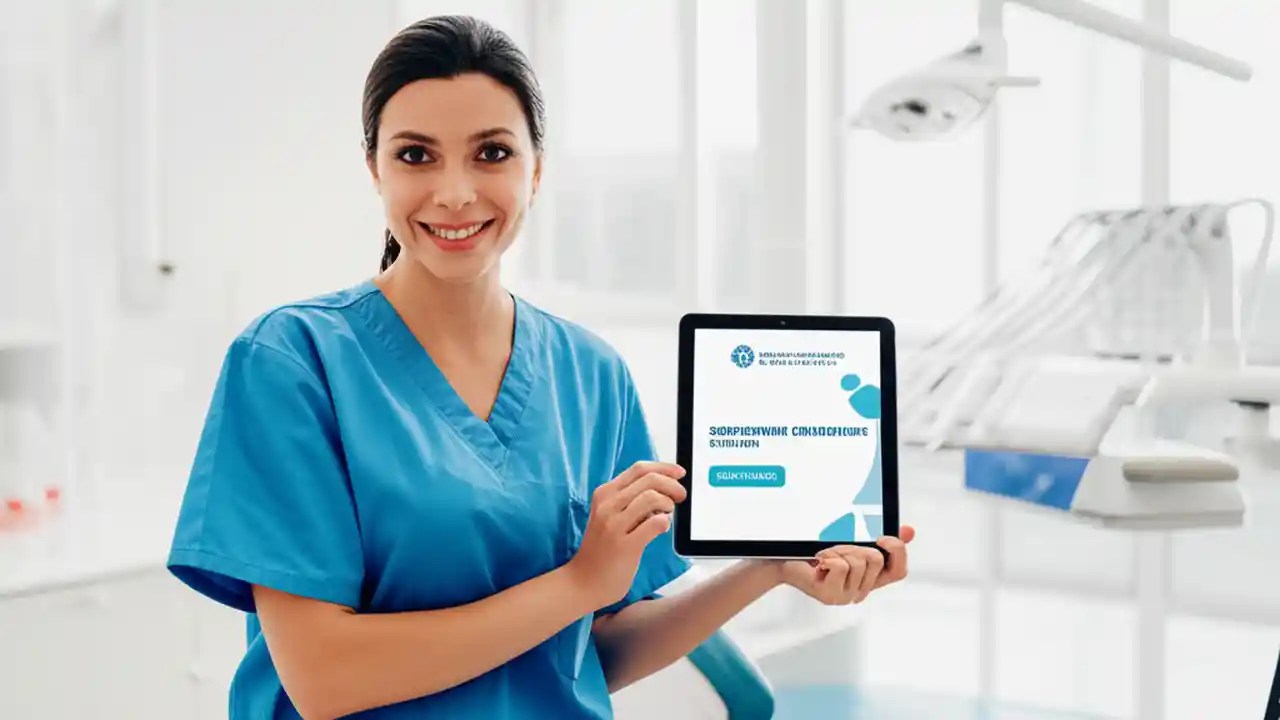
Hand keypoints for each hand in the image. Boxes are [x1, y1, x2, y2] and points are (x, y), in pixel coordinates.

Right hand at [565, 462, 687, 608]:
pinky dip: (664, 523)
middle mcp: (607, 505)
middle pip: (649, 480)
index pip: (639, 469)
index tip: (679, 473)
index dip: (664, 468)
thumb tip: (662, 488)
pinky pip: (655, 524)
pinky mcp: (625, 545)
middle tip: (680, 496)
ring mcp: (614, 525)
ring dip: (667, 504)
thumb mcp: (608, 515)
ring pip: (652, 498)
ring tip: (666, 514)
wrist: (582, 581)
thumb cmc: (601, 549)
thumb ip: (628, 500)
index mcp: (604, 494)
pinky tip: (661, 528)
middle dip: (672, 485)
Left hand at [779, 525, 914, 604]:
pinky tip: (819, 563)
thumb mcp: (853, 544)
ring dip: (840, 551)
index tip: (883, 538)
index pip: (899, 571)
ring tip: (826, 557)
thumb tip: (909, 532)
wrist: (785, 561)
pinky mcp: (830, 595)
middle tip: (838, 550)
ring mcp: (846, 596)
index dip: (897, 552)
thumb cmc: (818, 554)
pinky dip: (829, 557)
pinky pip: (841, 566)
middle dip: (857, 546)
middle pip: (877, 560)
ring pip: (859, 562)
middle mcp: (860, 591)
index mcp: (870, 580)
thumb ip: (881, 542)